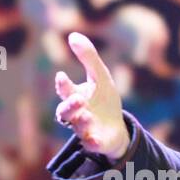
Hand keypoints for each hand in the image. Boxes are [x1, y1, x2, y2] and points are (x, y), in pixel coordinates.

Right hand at [54, 32, 130, 160]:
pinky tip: (94, 140)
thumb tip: (73, 34)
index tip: (62, 76)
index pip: (65, 90)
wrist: (116, 127)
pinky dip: (91, 143)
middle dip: (70, 105)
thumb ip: (88, 58)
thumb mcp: (101, 77)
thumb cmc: (104, 100)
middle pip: (65, 112)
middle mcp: (76, 114)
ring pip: (76, 128)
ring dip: (80, 122)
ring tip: (87, 116)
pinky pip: (91, 145)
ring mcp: (85, 129)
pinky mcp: (96, 142)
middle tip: (79, 100)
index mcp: (75, 96)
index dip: (63, 85)